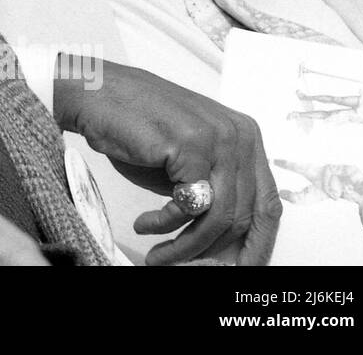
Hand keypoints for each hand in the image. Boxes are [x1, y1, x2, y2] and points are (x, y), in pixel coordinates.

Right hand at [54, 57, 280, 265]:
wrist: (95, 93)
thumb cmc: (133, 124)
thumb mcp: (186, 160)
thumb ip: (213, 190)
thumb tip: (225, 244)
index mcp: (246, 137)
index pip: (267, 205)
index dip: (255, 245)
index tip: (236, 269)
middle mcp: (240, 135)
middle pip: (246, 216)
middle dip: (217, 253)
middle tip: (189, 268)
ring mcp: (218, 138)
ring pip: (220, 217)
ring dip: (187, 246)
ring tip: (160, 256)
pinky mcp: (191, 145)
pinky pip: (190, 206)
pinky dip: (166, 225)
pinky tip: (146, 225)